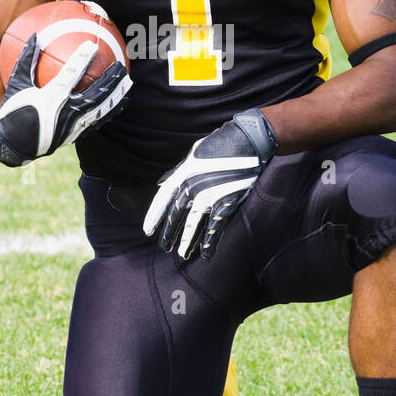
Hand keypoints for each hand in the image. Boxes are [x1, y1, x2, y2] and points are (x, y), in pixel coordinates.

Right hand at [0, 33, 131, 166]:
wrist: (13, 145)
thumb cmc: (13, 110)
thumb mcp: (16, 84)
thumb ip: (26, 60)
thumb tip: (35, 35)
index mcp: (49, 98)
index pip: (69, 75)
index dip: (81, 60)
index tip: (92, 46)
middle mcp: (64, 113)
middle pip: (93, 95)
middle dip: (109, 80)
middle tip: (120, 65)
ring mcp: (72, 126)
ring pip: (99, 110)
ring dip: (115, 95)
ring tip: (127, 82)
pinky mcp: (75, 135)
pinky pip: (97, 122)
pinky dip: (110, 112)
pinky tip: (121, 103)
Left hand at [142, 108, 277, 260]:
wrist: (247, 141)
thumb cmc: (220, 145)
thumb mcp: (193, 154)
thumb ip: (178, 171)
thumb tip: (163, 182)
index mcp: (182, 173)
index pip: (162, 199)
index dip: (154, 216)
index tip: (148, 230)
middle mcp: (192, 186)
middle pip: (176, 215)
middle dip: (169, 233)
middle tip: (164, 246)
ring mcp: (209, 195)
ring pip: (193, 224)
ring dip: (187, 241)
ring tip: (182, 254)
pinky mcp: (227, 202)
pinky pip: (215, 227)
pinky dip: (210, 241)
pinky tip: (206, 253)